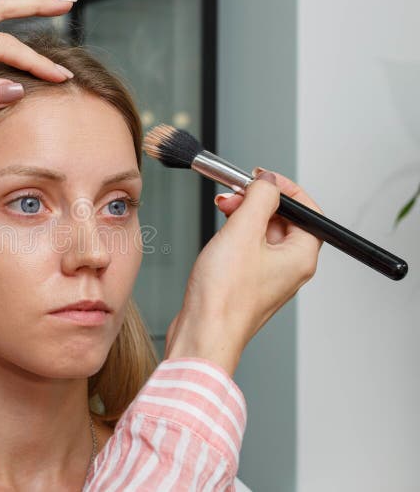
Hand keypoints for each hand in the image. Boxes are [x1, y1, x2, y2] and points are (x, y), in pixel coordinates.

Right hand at [164, 169, 322, 376]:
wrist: (203, 333)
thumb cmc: (224, 297)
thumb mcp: (243, 232)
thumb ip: (260, 199)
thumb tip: (268, 182)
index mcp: (301, 256)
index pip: (307, 210)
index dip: (284, 188)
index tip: (261, 177)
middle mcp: (289, 268)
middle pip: (283, 219)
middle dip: (257, 201)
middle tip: (233, 194)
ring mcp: (268, 277)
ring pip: (262, 233)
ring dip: (243, 216)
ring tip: (222, 212)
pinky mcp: (247, 284)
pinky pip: (248, 250)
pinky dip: (234, 235)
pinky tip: (218, 235)